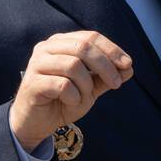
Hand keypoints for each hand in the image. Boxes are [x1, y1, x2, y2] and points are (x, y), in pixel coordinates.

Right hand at [9, 31, 133, 151]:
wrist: (36, 123)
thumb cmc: (62, 101)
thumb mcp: (90, 89)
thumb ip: (106, 77)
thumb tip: (129, 68)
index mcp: (61, 43)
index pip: (90, 37)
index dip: (111, 49)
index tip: (128, 64)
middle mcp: (47, 48)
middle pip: (83, 47)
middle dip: (105, 66)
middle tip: (116, 84)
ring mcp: (37, 64)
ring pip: (73, 65)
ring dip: (87, 84)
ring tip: (84, 97)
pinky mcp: (32, 83)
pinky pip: (62, 85)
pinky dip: (74, 96)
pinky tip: (71, 102)